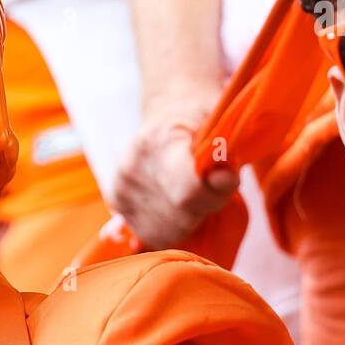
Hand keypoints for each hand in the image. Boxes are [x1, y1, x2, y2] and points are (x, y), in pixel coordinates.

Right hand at [108, 96, 238, 249]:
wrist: (170, 108)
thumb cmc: (203, 118)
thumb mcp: (222, 122)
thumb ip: (225, 152)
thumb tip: (225, 179)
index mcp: (160, 139)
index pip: (188, 191)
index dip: (216, 194)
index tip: (228, 177)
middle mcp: (132, 165)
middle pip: (180, 217)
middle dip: (205, 207)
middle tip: (211, 183)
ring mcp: (121, 186)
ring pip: (166, 233)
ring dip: (189, 221)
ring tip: (192, 193)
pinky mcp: (116, 201)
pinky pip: (150, 236)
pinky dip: (170, 227)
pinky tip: (176, 205)